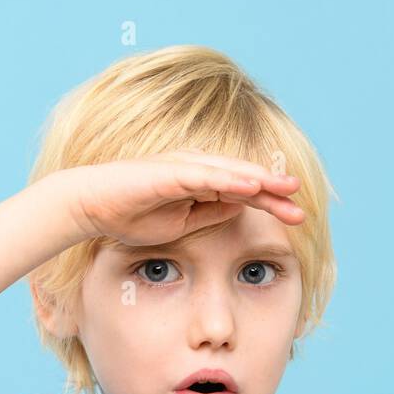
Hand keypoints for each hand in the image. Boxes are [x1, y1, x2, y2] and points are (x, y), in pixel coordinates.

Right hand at [66, 149, 303, 246]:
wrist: (91, 208)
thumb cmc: (131, 216)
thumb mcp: (182, 224)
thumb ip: (211, 214)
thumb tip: (240, 208)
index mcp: (201, 183)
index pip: (244, 192)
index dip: (271, 203)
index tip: (297, 217)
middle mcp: (196, 169)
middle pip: (244, 179)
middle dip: (275, 192)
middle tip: (302, 205)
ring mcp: (183, 168)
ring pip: (231, 173)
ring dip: (260, 181)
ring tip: (287, 189)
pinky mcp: (169, 172)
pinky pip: (205, 176)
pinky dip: (230, 179)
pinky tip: (252, 185)